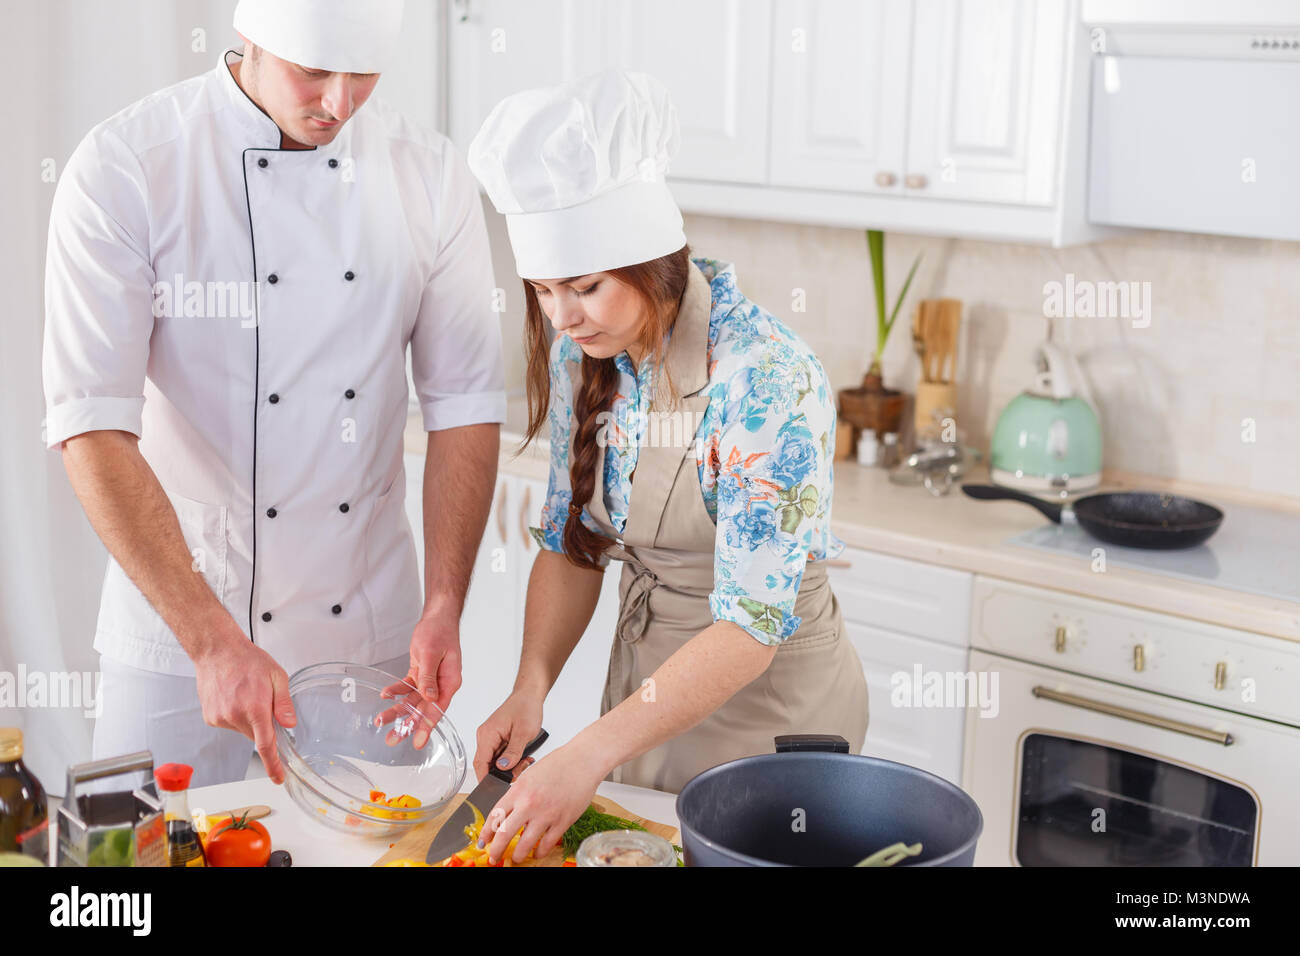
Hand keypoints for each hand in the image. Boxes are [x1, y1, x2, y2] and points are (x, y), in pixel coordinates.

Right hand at [193, 624, 295, 783]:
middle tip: (263, 703)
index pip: (265, 745)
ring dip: (248, 719)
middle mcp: (235, 716)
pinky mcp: (211, 718)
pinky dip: (235, 715)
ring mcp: (220, 718)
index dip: (273, 764)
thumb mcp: (277, 677)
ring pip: (243, 730)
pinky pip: (230, 724)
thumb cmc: (247, 660)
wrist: (217, 651)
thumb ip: (283, 703)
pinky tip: (234, 697)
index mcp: (255, 708)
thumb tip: (290, 724)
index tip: (278, 777)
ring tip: (245, 694)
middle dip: (263, 727)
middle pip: (256, 736)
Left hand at [378, 611, 461, 748]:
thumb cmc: (440, 632)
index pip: (438, 708)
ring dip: (398, 711)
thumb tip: (429, 697)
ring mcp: (430, 681)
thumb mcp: (432, 653)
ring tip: (382, 722)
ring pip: (412, 701)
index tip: (418, 741)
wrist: (437, 618)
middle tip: (393, 738)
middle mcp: (441, 685)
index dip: (427, 725)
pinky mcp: (420, 675)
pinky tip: (385, 695)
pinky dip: (396, 691)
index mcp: (450, 681)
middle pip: (423, 709)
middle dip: (408, 725)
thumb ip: (429, 676)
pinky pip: (407, 688)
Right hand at [473, 690, 544, 782]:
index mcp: (487, 734)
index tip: (495, 790)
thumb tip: (502, 767)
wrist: (529, 695)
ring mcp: (491, 738)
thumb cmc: (526, 707)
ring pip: (495, 762)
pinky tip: (523, 756)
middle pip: (488, 765)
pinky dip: (511, 759)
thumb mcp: (524, 732)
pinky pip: (500, 756)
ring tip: (526, 760)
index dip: (486, 779)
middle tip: (521, 769)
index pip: (480, 763)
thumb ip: (513, 752)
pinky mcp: (497, 739)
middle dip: (504, 773)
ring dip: (510, 766)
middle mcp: (486, 736)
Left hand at [477, 744, 604, 863]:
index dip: (486, 833)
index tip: (482, 841)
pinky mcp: (563, 821)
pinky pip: (547, 844)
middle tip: (493, 857)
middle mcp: (529, 803)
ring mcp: (546, 814)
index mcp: (518, 790)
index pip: (495, 816)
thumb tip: (508, 812)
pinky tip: (537, 853)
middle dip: (496, 850)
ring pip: (525, 844)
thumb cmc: (559, 764)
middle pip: (505, 834)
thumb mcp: (529, 775)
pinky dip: (540, 852)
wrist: (583, 761)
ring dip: (518, 855)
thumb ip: (517, 794)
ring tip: (516, 858)